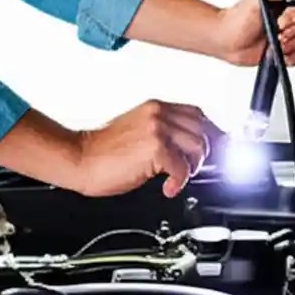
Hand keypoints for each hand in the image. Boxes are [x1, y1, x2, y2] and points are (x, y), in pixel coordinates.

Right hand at [75, 100, 223, 197]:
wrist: (80, 158)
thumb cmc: (103, 151)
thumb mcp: (138, 131)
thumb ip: (164, 132)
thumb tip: (190, 147)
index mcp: (156, 107)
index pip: (198, 114)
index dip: (209, 134)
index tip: (215, 149)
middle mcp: (159, 113)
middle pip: (204, 130)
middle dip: (204, 154)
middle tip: (192, 170)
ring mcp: (157, 129)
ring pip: (198, 147)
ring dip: (192, 167)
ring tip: (176, 177)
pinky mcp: (154, 148)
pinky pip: (182, 167)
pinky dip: (179, 182)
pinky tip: (168, 187)